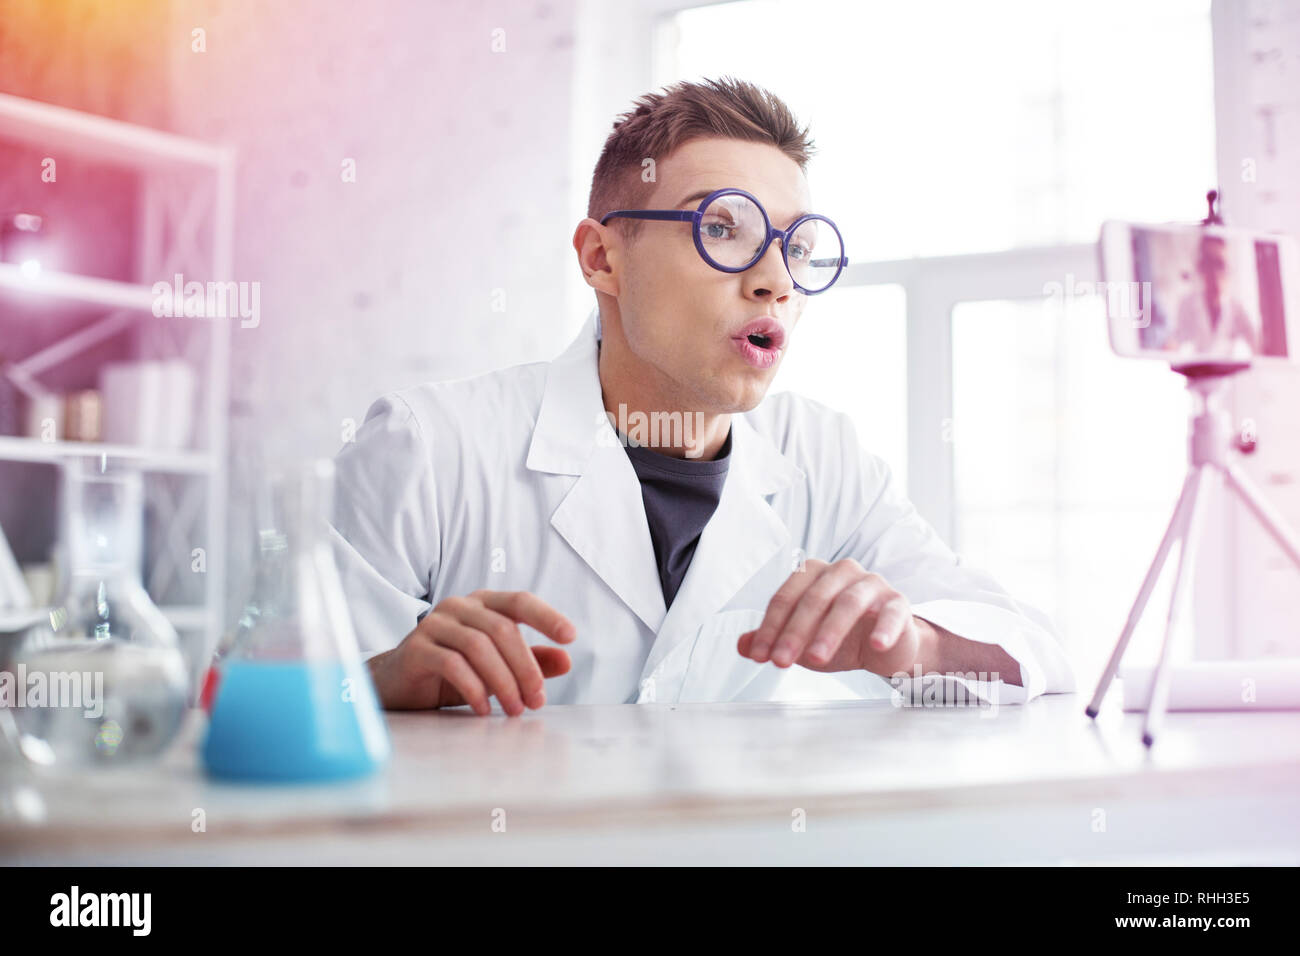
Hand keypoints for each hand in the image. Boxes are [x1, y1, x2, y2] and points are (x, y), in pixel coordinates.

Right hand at [367, 590, 574, 714]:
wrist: (397, 684)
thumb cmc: (451, 672)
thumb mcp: (496, 667)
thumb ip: (530, 660)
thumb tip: (567, 660)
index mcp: (482, 603)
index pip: (519, 601)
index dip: (547, 616)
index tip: (571, 636)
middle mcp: (458, 606)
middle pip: (502, 628)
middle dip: (526, 667)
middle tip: (537, 699)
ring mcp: (434, 624)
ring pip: (479, 646)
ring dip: (503, 682)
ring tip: (515, 710)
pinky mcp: (415, 648)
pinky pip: (452, 664)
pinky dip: (474, 688)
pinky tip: (484, 709)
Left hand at [737, 558, 921, 677]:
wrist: (884, 646)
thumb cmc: (840, 637)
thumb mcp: (801, 640)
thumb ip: (772, 639)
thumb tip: (743, 645)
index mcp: (813, 573)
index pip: (786, 598)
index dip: (769, 628)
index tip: (759, 656)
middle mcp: (841, 571)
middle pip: (813, 599)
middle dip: (793, 632)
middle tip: (780, 662)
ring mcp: (871, 584)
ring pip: (847, 603)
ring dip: (829, 632)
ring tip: (815, 659)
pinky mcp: (898, 602)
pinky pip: (891, 612)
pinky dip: (884, 628)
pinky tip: (876, 645)